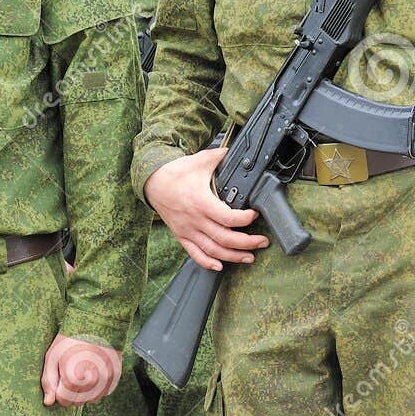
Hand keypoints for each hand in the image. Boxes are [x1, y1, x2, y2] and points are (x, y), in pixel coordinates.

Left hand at [42, 335, 121, 405]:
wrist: (98, 322)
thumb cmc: (71, 339)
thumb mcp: (52, 357)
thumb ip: (48, 382)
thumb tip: (48, 402)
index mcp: (73, 379)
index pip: (63, 401)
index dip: (59, 391)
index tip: (61, 378)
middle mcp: (92, 383)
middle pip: (77, 403)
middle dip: (71, 393)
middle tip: (71, 373)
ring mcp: (106, 381)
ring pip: (91, 400)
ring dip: (85, 392)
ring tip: (83, 373)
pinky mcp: (115, 377)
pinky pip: (103, 393)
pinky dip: (97, 388)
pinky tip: (93, 372)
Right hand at [144, 148, 268, 271]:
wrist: (153, 183)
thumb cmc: (176, 173)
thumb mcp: (199, 161)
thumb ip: (219, 156)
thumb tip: (235, 149)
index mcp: (201, 202)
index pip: (227, 217)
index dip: (244, 219)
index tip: (255, 215)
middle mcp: (194, 220)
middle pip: (224, 238)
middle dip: (247, 243)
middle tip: (262, 242)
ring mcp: (187, 230)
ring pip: (213, 250)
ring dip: (233, 256)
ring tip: (249, 257)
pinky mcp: (181, 236)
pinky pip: (194, 254)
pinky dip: (207, 263)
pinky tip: (220, 266)